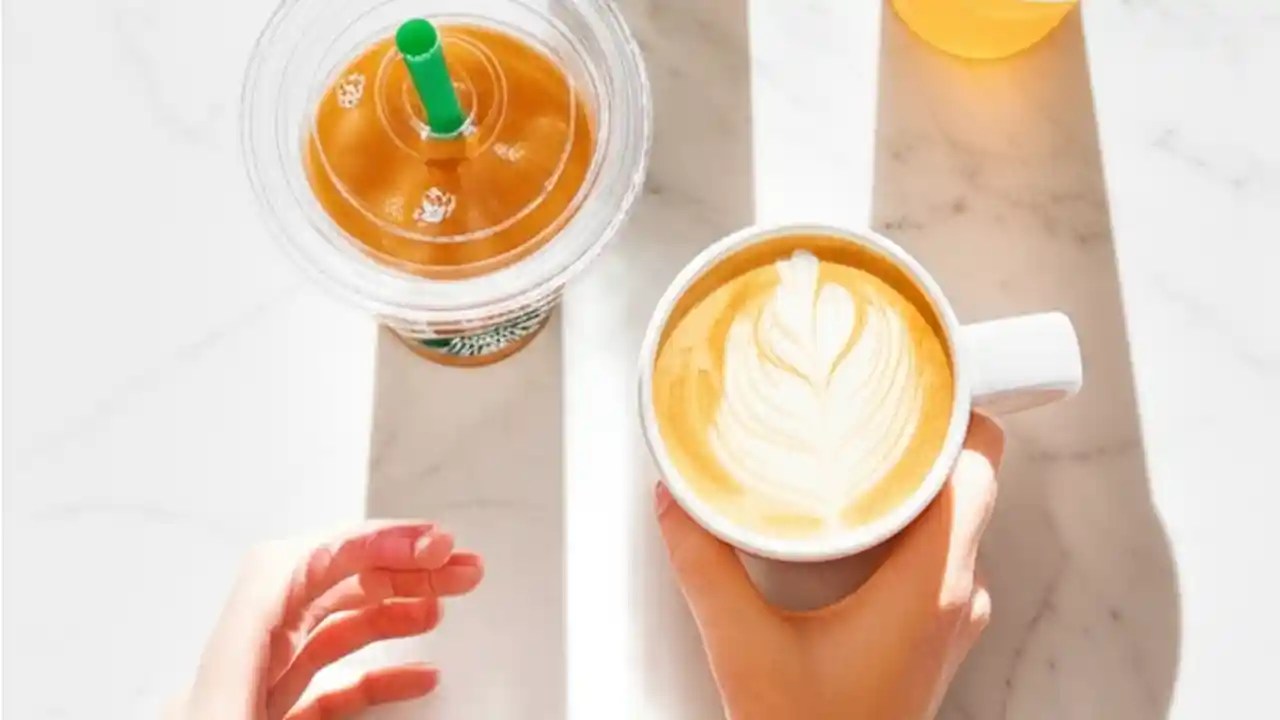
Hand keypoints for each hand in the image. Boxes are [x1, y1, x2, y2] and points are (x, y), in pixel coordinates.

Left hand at [168, 522, 483, 719]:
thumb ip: (328, 702)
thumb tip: (413, 674)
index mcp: (220, 673)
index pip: (290, 568)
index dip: (365, 541)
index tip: (430, 543)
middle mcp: (233, 674)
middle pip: (317, 586)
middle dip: (394, 563)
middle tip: (457, 561)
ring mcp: (251, 697)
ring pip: (324, 629)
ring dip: (392, 606)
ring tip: (445, 600)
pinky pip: (327, 686)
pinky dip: (377, 672)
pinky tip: (420, 671)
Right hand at [657, 414, 1003, 719]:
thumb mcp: (742, 647)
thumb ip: (703, 565)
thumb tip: (674, 495)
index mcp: (932, 584)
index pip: (981, 465)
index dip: (959, 408)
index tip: (915, 374)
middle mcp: (958, 593)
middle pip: (969, 481)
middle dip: (923, 433)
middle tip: (868, 398)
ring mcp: (952, 616)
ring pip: (954, 516)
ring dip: (914, 478)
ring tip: (857, 446)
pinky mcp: (933, 631)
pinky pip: (941, 551)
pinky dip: (908, 520)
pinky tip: (855, 515)